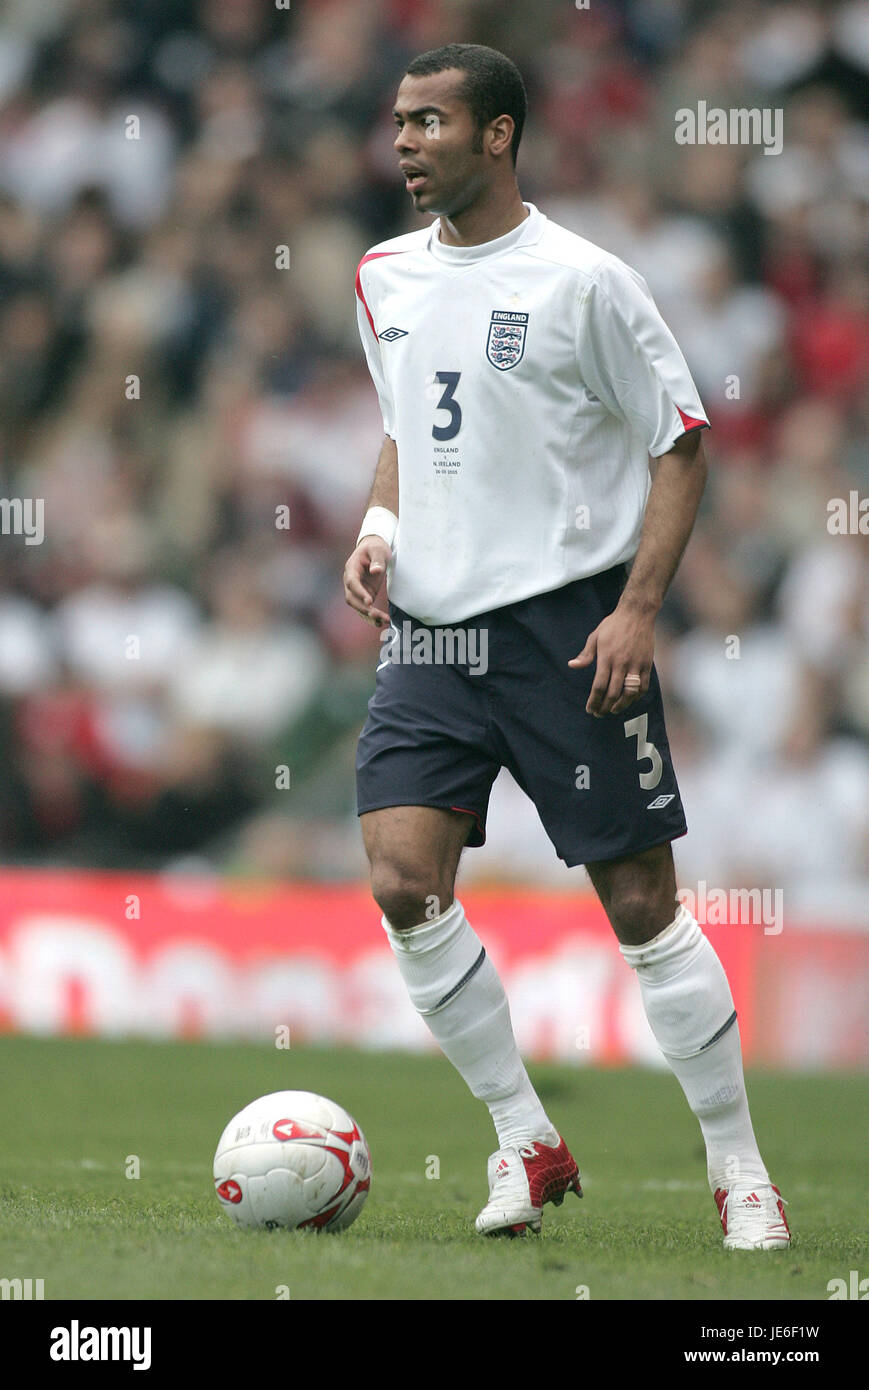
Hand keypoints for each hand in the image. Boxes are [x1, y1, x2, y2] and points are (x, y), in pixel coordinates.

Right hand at [343, 536, 391, 626]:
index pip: (352, 582)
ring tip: (382, 621)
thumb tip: (375, 571)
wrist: (374, 549)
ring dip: (368, 615)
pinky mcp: (364, 595)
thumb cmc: (375, 547)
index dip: (359, 592)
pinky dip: (370, 616)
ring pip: (357, 606)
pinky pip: (364, 608)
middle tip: (377, 615)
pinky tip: (379, 622)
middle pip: (352, 598)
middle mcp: (350, 581)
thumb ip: (377, 560)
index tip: (369, 601)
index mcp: (351, 568)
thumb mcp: (378, 550)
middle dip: (363, 608)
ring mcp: (356, 589)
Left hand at [568, 602, 654, 716]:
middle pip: (613, 693)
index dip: (594, 701)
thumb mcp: (595, 636)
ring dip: (621, 706)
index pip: (599, 686)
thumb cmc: (613, 625)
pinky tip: (629, 700)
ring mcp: (636, 664)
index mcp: (606, 657)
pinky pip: (643, 686)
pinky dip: (636, 697)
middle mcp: (621, 663)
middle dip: (605, 707)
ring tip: (613, 710)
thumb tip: (572, 666)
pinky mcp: (647, 664)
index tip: (590, 709)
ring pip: (629, 693)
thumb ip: (585, 654)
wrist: (637, 613)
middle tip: (599, 714)